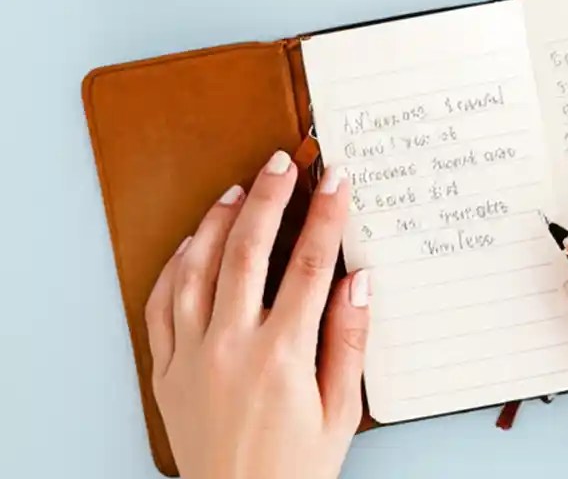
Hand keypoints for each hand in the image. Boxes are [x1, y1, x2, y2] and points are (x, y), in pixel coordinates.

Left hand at [145, 151, 368, 478]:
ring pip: (198, 269)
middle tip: (282, 164)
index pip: (310, 266)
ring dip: (218, 222)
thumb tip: (359, 282)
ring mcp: (193, 356)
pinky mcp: (167, 371)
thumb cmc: (295, 468)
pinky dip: (176, 266)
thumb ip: (349, 342)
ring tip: (239, 189)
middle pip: (248, 251)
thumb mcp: (341, 412)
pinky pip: (162, 305)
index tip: (337, 181)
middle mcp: (231, 347)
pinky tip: (193, 244)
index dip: (326, 216)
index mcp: (282, 356)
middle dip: (269, 198)